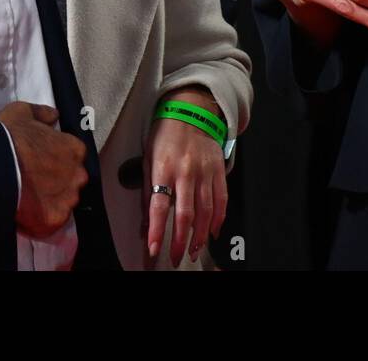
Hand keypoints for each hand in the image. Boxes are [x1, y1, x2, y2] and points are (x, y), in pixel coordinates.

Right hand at [0, 101, 88, 237]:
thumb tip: (55, 116)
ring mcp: (67, 198)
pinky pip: (51, 223)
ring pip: (63, 203)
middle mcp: (77, 174)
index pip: (72, 158)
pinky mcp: (55, 219)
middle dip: (57, 183)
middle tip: (34, 184)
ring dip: (50, 202)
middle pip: (71, 182)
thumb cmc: (10, 136)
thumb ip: (43, 113)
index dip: (55, 162)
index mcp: (74, 149)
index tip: (40, 165)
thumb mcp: (23, 112)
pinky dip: (41, 221)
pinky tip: (25, 214)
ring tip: (28, 200)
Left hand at [143, 89, 226, 266]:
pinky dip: (219, 219)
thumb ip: (147, 192)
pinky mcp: (219, 170)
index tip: (153, 250)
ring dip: (201, 235)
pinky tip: (214, 232)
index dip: (156, 231)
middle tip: (176, 258)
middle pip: (185, 214)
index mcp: (164, 168)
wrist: (191, 110)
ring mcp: (205, 171)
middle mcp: (186, 171)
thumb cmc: (165, 135)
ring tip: (195, 250)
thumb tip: (145, 224)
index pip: (159, 206)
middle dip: (180, 241)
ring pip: (206, 211)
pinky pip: (221, 199)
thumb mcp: (148, 159)